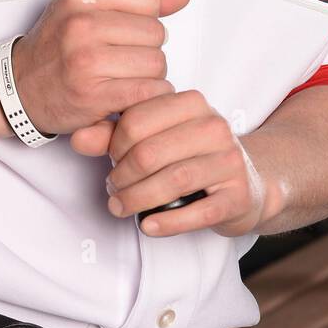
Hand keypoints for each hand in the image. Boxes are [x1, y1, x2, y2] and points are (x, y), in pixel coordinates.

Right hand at [11, 0, 188, 136]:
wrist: (18, 88)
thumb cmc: (55, 48)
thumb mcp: (87, 10)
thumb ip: (137, 0)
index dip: (146, 19)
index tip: (129, 31)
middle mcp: (81, 24)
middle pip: (156, 33)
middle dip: (148, 49)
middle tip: (124, 59)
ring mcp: (86, 60)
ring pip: (156, 64)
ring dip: (149, 76)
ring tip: (124, 78)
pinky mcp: (94, 95)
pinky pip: (148, 91)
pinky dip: (147, 97)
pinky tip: (129, 95)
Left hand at [89, 89, 270, 236]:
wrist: (249, 182)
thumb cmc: (194, 156)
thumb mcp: (157, 138)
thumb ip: (115, 135)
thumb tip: (78, 138)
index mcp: (191, 103)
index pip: (137, 119)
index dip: (114, 145)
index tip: (110, 161)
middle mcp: (214, 126)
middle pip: (150, 152)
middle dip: (122, 177)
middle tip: (112, 190)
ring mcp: (229, 161)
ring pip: (172, 180)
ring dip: (138, 199)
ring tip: (121, 208)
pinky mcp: (238, 195)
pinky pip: (199, 211)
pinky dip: (168, 221)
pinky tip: (148, 224)